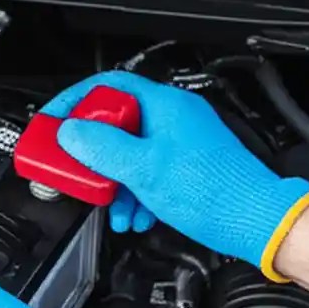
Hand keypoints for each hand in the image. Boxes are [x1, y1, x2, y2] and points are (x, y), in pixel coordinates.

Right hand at [46, 71, 308, 280]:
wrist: (255, 221)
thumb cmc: (214, 192)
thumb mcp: (143, 169)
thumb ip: (100, 148)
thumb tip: (69, 133)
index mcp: (163, 106)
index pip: (106, 86)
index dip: (73, 102)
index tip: (53, 124)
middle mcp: (172, 118)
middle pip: (113, 123)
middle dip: (92, 155)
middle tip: (75, 170)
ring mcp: (180, 142)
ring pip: (128, 153)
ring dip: (112, 183)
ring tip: (110, 205)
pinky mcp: (185, 167)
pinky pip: (146, 172)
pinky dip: (133, 193)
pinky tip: (133, 215)